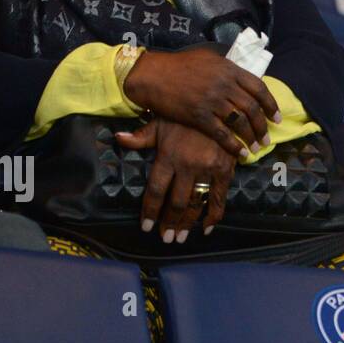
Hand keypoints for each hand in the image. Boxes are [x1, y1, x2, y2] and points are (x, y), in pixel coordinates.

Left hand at [116, 120, 235, 242]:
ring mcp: (207, 169)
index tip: (147, 227)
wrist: (219, 103)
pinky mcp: (225, 169)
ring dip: (187, 224)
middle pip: (176, 202)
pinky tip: (206, 228)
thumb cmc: (185, 114)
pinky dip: (214, 215)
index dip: (150, 212)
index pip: (156, 191)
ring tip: (180, 238)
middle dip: (169, 223)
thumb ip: (141, 136)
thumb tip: (117, 138)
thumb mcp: (160, 121)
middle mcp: (187, 166)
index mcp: (168, 156)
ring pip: (195, 203)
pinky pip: (219, 197)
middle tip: (166, 239)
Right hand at [123, 46, 278, 157]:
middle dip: (263, 126)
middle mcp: (225, 85)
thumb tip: (242, 77)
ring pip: (240, 122)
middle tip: (268, 138)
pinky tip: (241, 154)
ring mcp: (212, 101)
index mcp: (230, 70)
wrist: (152, 75)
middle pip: (252, 108)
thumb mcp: (209, 58)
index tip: (276, 117)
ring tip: (258, 147)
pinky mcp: (199, 116)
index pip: (259, 88)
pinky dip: (234, 146)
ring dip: (252, 137)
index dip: (271, 105)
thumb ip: (228, 68)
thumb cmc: (180, 65)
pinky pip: (222, 134)